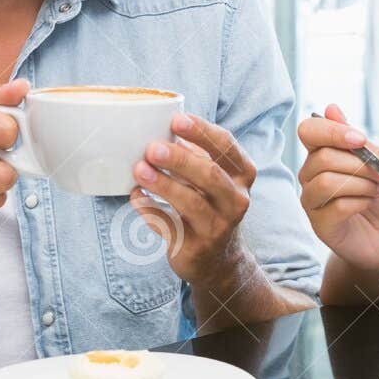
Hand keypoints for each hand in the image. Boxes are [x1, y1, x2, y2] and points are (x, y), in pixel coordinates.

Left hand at [130, 113, 256, 288]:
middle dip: (180, 159)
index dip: (202, 131)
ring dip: (163, 184)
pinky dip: (150, 209)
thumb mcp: (213, 178)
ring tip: (139, 169)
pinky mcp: (196, 248)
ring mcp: (218, 226)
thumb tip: (160, 127)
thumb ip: (195, 154)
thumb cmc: (209, 205)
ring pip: (191, 202)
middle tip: (152, 148)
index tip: (176, 119)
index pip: (226, 146)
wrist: (217, 258)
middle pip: (210, 175)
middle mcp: (236, 200)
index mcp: (242, 175)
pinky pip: (170, 226)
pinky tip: (136, 196)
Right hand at [296, 104, 378, 271]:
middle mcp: (310, 175)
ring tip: (377, 191)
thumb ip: (357, 140)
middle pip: (323, 157)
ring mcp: (311, 200)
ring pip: (327, 181)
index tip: (360, 140)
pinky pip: (336, 206)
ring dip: (361, 184)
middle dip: (361, 165)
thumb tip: (331, 108)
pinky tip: (368, 204)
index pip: (309, 131)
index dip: (332, 131)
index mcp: (322, 153)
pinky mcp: (319, 224)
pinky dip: (360, 202)